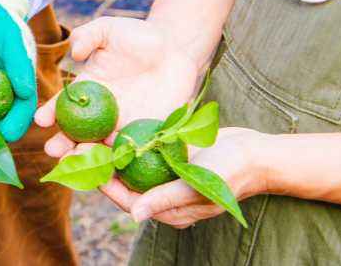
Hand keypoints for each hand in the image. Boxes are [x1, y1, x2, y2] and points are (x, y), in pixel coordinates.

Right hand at [35, 17, 197, 157]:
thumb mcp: (109, 29)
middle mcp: (99, 115)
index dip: (49, 114)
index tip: (41, 121)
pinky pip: (131, 154)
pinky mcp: (145, 137)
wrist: (175, 50)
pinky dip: (121, 165)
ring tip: (79, 162)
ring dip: (87, 160)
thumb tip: (76, 52)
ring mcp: (121, 128)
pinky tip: (113, 171)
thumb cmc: (139, 37)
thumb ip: (88, 35)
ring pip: (100, 150)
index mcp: (86, 92)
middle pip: (75, 136)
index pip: (62, 107)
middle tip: (54, 151)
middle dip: (62, 146)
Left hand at [99, 127, 267, 227]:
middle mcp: (164, 194)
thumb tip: (135, 215)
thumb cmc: (233, 173)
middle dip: (103, 165)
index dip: (104, 183)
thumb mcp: (199, 186)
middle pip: (125, 181)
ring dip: (113, 150)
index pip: (127, 199)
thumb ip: (166, 198)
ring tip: (91, 133)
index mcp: (169, 210)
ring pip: (132, 164)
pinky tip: (115, 124)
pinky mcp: (172, 157)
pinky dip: (131, 139)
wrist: (259, 153)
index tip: (85, 164)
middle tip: (81, 145)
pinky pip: (146, 149)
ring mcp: (168, 175)